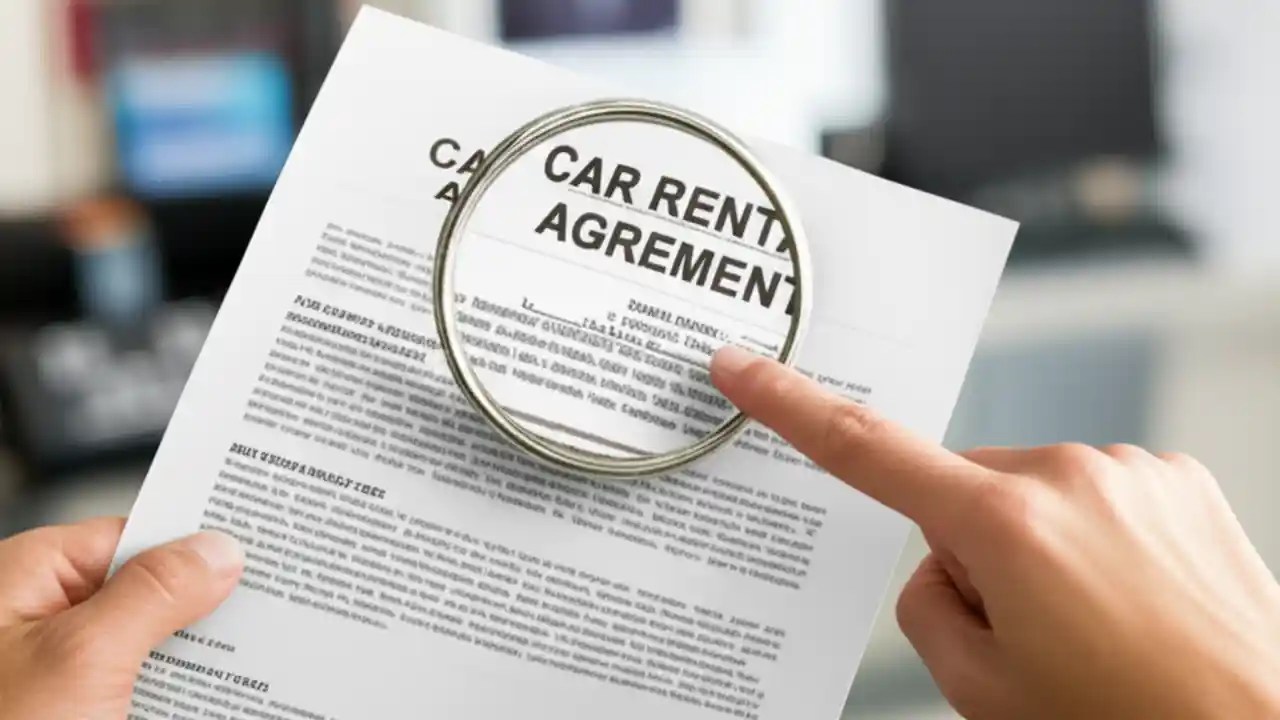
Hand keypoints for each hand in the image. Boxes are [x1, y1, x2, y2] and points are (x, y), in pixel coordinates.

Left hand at [0, 518, 242, 719]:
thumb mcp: (82, 658)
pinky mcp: (80, 711)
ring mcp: (61, 670)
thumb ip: (154, 593)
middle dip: (210, 607)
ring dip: (204, 661)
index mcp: (31, 578)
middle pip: (153, 591)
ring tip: (262, 664)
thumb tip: (215, 550)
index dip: (201, 542)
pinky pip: (144, 690)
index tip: (264, 548)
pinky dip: (182, 697)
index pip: (137, 535)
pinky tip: (222, 702)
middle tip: (277, 615)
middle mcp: (44, 617)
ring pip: (154, 647)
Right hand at [711, 347, 1279, 718]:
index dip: (792, 407)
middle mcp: (1068, 474)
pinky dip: (1093, 537)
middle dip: (973, 550)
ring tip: (1096, 627)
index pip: (868, 452)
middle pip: (963, 494)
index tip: (743, 368)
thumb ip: (926, 606)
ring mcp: (1129, 469)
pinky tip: (1131, 599)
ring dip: (1038, 547)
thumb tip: (941, 559)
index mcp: (1005, 525)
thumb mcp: (984, 690)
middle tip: (1031, 634)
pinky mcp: (1175, 477)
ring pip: (1031, 495)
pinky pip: (1092, 493)